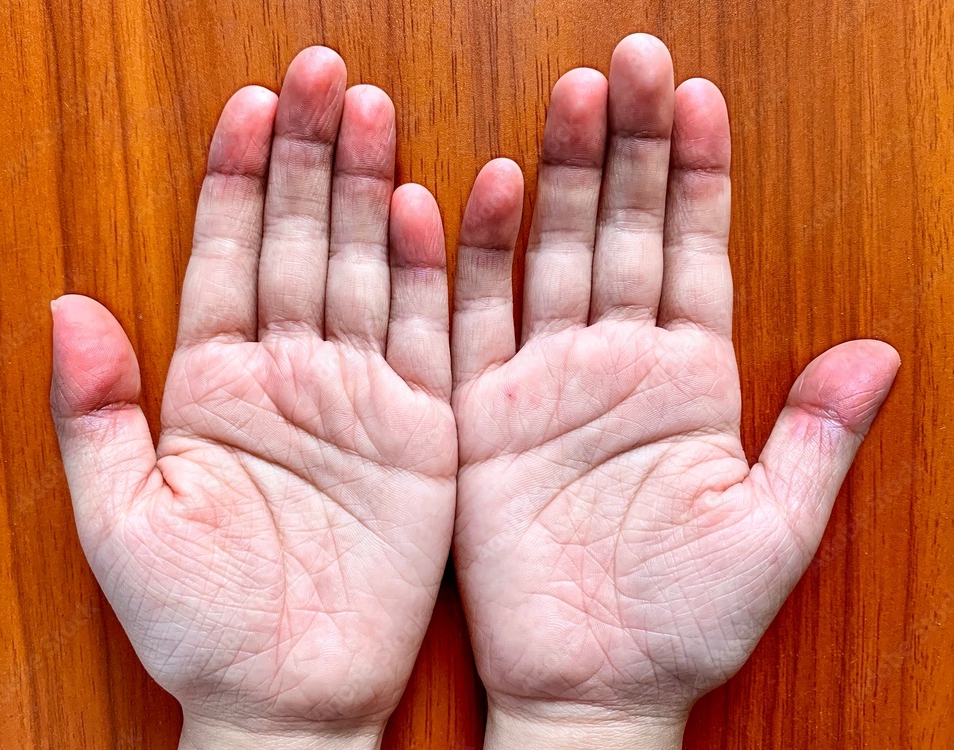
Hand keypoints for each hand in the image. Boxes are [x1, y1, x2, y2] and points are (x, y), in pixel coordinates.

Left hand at [51, 47, 455, 749]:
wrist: (288, 696)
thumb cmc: (200, 622)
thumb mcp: (121, 520)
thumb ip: (94, 412)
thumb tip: (67, 311)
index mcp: (213, 385)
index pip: (225, 254)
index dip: (236, 178)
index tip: (250, 106)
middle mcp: (288, 374)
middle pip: (298, 240)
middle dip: (309, 155)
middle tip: (324, 75)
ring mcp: (358, 395)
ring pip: (362, 269)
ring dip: (367, 192)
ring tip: (373, 114)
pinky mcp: (419, 430)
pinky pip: (424, 337)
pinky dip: (427, 275)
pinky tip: (430, 211)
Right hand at [451, 34, 898, 746]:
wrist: (593, 685)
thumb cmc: (685, 619)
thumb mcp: (774, 530)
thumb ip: (817, 435)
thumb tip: (879, 350)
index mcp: (687, 381)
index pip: (696, 251)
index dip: (700, 175)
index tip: (701, 99)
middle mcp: (615, 364)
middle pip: (625, 231)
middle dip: (632, 146)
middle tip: (633, 62)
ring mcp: (546, 382)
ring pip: (556, 257)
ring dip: (567, 179)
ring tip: (577, 99)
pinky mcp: (484, 416)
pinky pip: (478, 324)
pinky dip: (481, 261)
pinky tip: (492, 193)